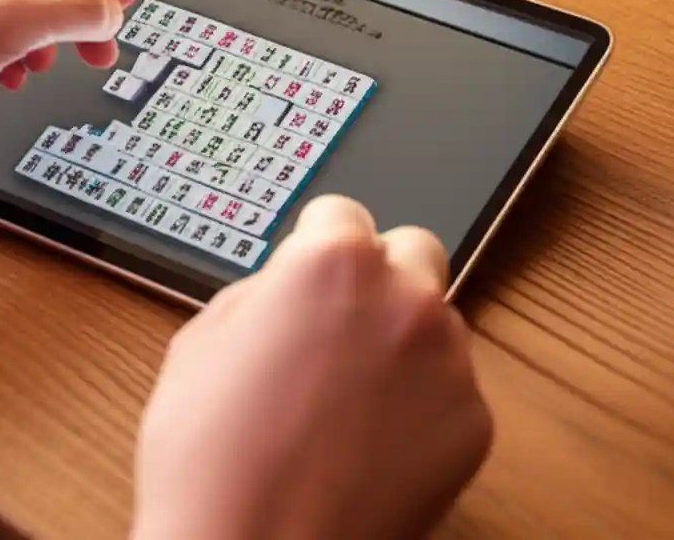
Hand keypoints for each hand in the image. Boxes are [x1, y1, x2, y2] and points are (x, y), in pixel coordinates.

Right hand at [133, 196, 492, 539]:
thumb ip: (260, 294)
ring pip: (435, 323)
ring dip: (401, 343)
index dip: (314, 247)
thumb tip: (286, 289)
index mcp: (331, 264)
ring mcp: (448, 363)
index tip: (306, 275)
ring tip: (347, 404)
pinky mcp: (473, 424)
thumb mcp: (200, 343)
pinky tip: (370, 447)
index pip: (342, 214)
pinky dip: (421, 409)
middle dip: (378, 277)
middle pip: (411, 251)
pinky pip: (450, 392)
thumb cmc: (212, 459)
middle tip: (336, 328)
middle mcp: (405, 298)